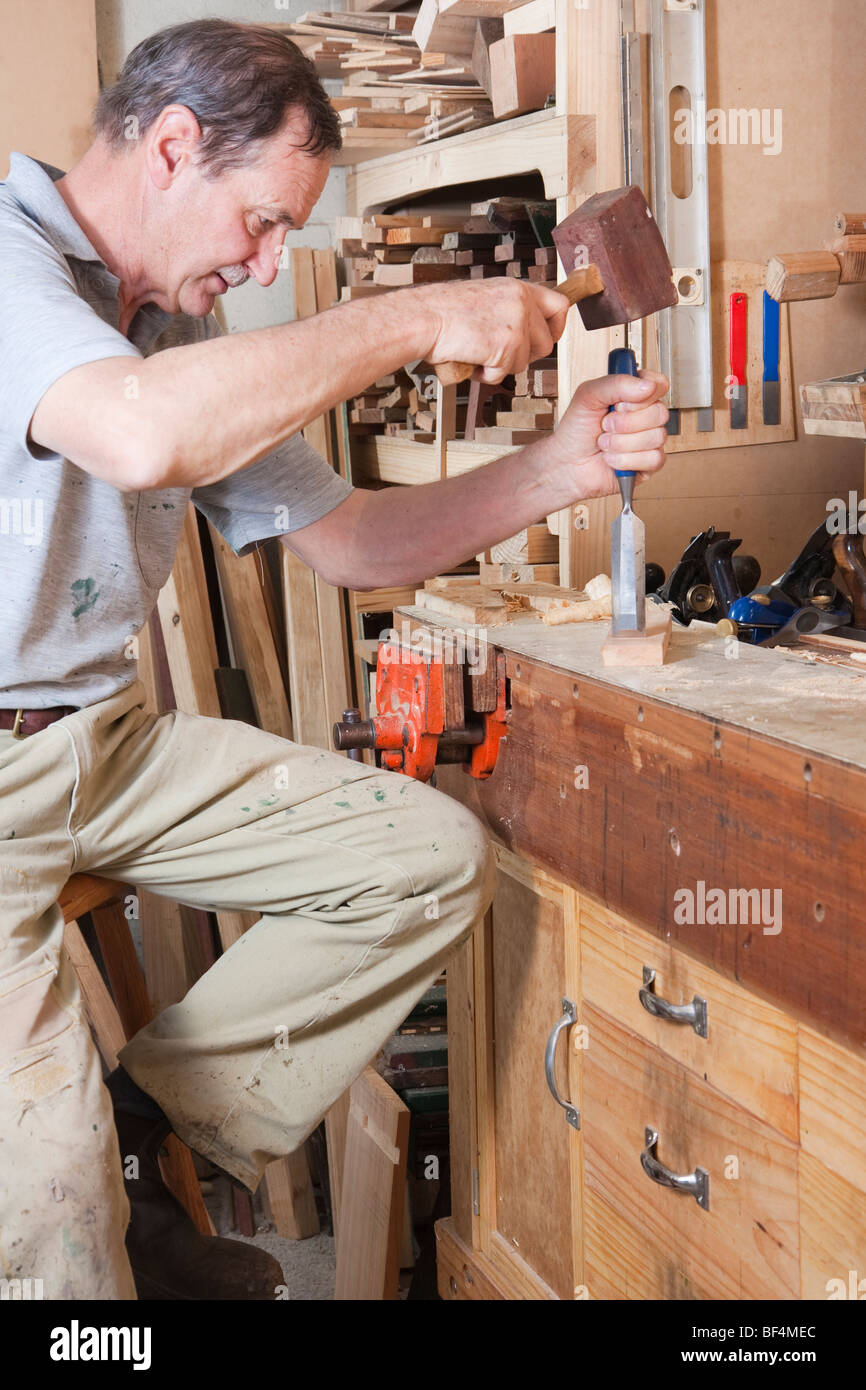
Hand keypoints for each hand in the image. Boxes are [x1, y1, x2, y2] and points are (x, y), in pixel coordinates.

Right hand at [411, 278, 569, 383]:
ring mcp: (515, 324)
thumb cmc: (445, 312)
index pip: (560, 306)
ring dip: (502, 366)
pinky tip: (471, 360)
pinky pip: (503, 374)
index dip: (555, 329)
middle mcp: (521, 303)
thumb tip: (527, 333)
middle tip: (501, 355)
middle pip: (546, 343)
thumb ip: (511, 309)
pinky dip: (486, 375)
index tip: (542, 339)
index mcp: (518, 288)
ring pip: (525, 363)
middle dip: (525, 357)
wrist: (423, 318)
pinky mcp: (505, 346)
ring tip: (478, 354)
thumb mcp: (487, 297)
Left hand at [540, 368, 669, 502]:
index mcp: (635, 395)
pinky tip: (612, 459)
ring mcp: (650, 440)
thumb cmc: (577, 429)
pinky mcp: (649, 464)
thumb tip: (647, 385)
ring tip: (604, 443)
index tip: (620, 402)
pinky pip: (653, 459)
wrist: (567, 464)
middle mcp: (646, 416)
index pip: (658, 384)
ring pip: (656, 437)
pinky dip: (626, 460)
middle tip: (605, 425)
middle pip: (660, 412)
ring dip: (621, 443)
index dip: (643, 394)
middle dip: (625, 422)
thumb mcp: (588, 396)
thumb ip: (615, 383)